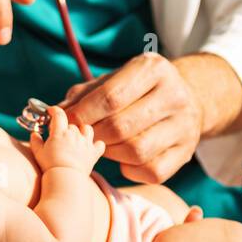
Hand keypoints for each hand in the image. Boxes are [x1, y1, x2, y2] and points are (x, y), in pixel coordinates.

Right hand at [29, 105, 104, 175]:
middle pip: (71, 125)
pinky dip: (96, 145)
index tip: (51, 111)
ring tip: (77, 138)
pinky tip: (91, 148)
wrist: (66, 179)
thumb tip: (34, 134)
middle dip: (65, 128)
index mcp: (60, 132)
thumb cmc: (50, 165)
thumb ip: (36, 141)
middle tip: (60, 137)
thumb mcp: (38, 153)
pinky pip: (99, 144)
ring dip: (82, 131)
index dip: (54, 110)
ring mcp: (85, 143)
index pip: (59, 114)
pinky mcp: (93, 153)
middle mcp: (74, 134)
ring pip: (87, 129)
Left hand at [58, 52, 202, 183]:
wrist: (187, 98)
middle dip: (94, 135)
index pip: (110, 97)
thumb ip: (84, 94)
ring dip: (110, 153)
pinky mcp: (185, 153)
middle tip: (83, 137)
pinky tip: (124, 158)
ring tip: (103, 145)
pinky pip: (151, 172)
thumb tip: (53, 113)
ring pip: (136, 151)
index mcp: (152, 69)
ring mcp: (184, 126)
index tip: (66, 121)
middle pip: (121, 127)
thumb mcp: (115, 79)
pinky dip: (130, 170)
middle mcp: (174, 95)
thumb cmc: (138, 89)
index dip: (83, 114)